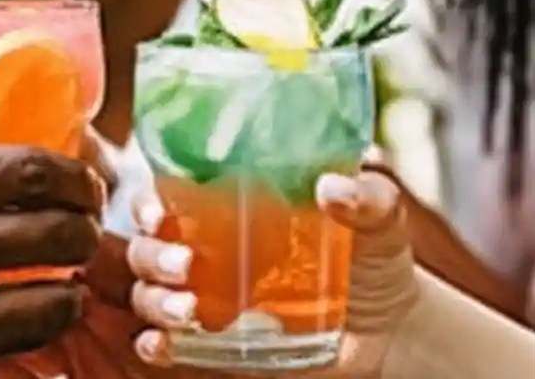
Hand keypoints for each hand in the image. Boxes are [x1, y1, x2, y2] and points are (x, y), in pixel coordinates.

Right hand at [0, 147, 105, 378]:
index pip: (28, 167)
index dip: (69, 176)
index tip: (76, 183)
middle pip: (58, 232)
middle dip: (81, 233)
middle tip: (77, 234)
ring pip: (51, 303)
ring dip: (59, 294)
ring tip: (50, 290)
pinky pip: (0, 356)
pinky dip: (10, 345)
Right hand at [128, 170, 416, 376]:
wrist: (390, 333)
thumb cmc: (373, 263)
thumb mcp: (379, 222)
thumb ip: (368, 200)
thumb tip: (335, 189)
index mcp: (225, 209)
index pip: (164, 195)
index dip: (147, 202)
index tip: (158, 212)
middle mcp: (203, 250)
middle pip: (145, 246)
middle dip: (153, 256)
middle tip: (185, 265)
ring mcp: (203, 299)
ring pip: (146, 292)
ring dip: (155, 299)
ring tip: (187, 310)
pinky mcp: (209, 345)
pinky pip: (162, 343)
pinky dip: (153, 343)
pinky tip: (161, 344)